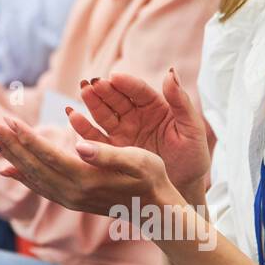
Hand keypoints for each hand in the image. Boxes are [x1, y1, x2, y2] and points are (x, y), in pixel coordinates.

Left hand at [0, 115, 177, 215]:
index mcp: (86, 178)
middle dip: (8, 143)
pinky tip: (6, 167)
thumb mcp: (137, 160)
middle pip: (31, 165)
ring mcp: (68, 198)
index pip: (46, 154)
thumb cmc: (151, 178)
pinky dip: (20, 174)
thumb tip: (80, 147)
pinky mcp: (69, 200)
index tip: (5, 120)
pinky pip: (38, 186)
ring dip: (9, 156)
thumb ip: (107, 154)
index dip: (24, 137)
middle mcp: (71, 191)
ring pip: (31, 175)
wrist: (155, 210)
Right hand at [70, 70, 210, 200]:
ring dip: (92, 102)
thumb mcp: (192, 130)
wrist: (182, 191)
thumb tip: (170, 73)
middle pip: (117, 99)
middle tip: (92, 83)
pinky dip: (83, 126)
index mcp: (155, 108)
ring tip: (82, 92)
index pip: (138, 91)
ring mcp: (121, 132)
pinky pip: (95, 137)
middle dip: (104, 90)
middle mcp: (135, 117)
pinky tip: (73, 116)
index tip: (114, 77)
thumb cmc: (192, 158)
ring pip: (103, 114)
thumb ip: (181, 102)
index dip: (126, 84)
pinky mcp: (111, 150)